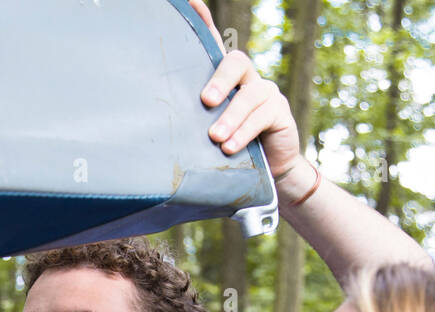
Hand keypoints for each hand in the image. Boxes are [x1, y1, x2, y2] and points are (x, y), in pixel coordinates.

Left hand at [188, 0, 307, 184]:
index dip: (204, 22)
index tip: (191, 3)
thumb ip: (191, 122)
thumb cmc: (229, 149)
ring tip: (216, 137)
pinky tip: (231, 146)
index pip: (213, 45)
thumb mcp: (206, 132)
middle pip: (236, 62)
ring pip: (249, 94)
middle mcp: (246, 79)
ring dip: (231, 117)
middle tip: (206, 102)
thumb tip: (154, 124)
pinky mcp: (279, 111)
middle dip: (220, 80)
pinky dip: (244, 132)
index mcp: (224, 80)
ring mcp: (265, 92)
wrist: (268, 172)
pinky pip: (262, 116)